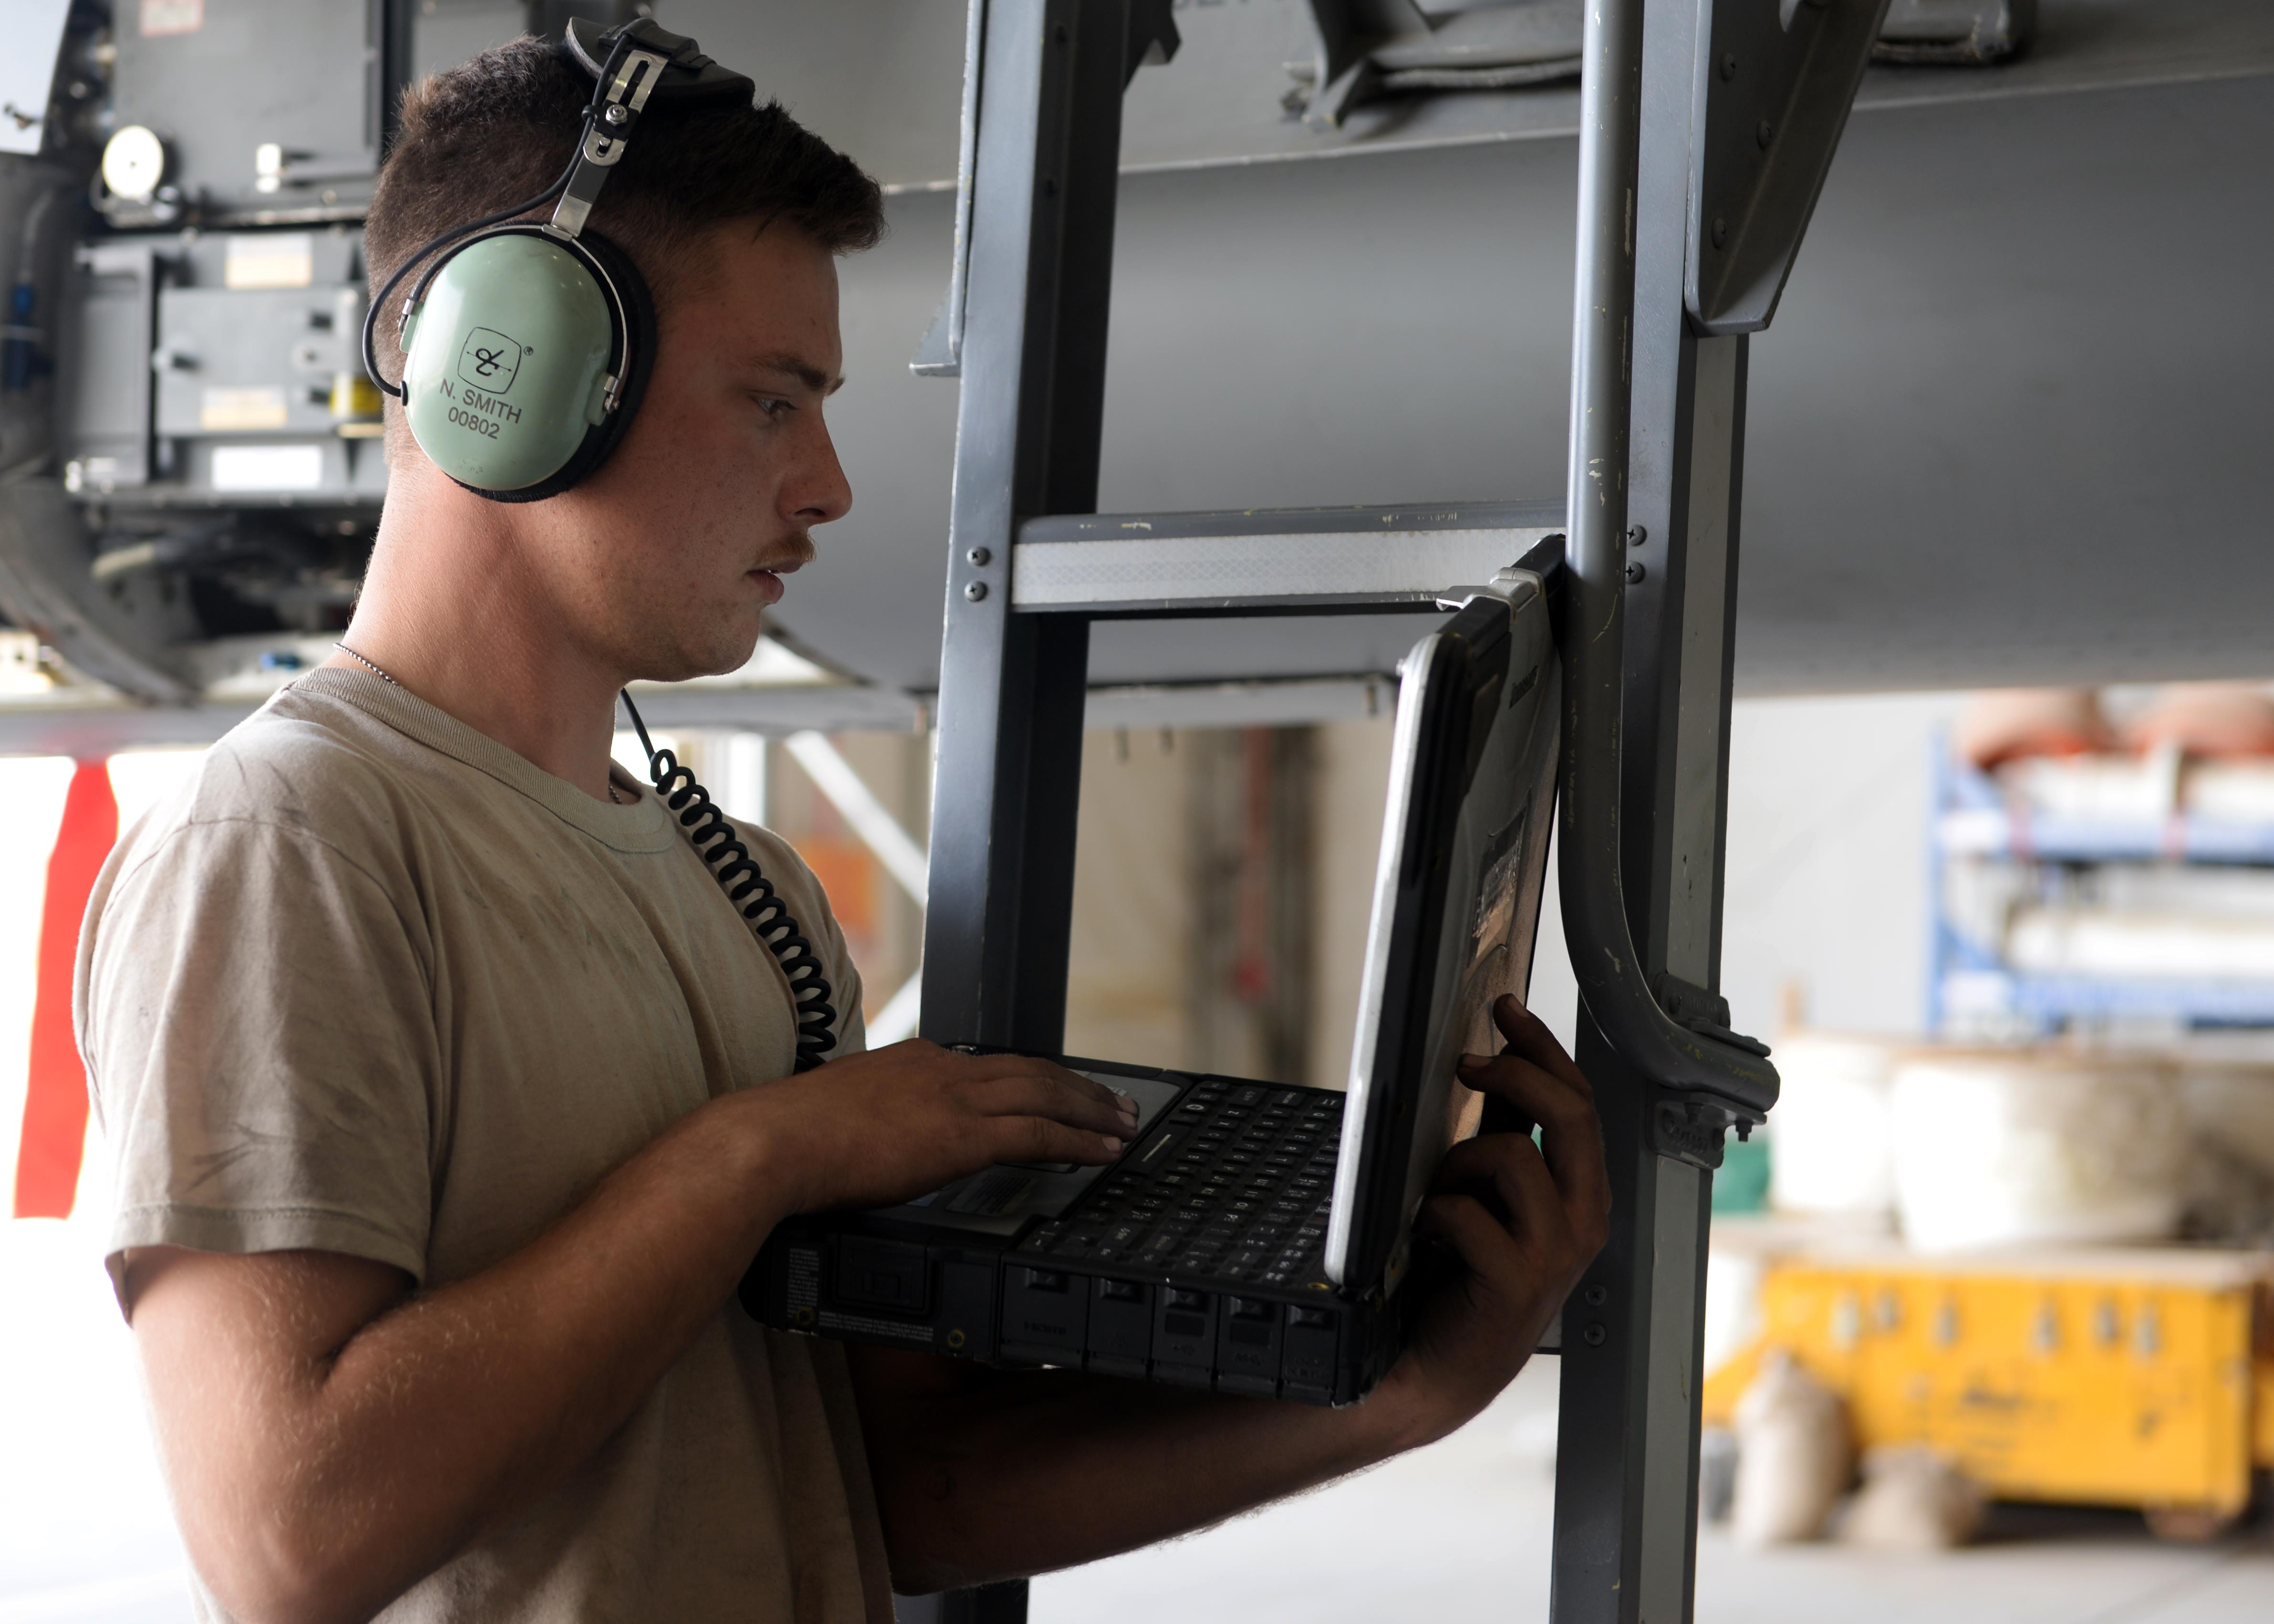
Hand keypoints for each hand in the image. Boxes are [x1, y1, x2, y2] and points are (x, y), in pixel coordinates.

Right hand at [730, 1040, 1139, 1215]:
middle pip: (1031, 1071)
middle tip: (1117, 1103)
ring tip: (1125, 1126)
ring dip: (1092, 1111)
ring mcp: (954, 1098)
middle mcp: (942, 1069)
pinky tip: (1103, 1153)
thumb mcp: (844, 1113)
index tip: (1059, 1091)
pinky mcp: (960, 1135)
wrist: (773, 1142)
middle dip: (1080, 1088)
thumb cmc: (792, 1138)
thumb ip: (876, 1119)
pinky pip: (1038, 1135)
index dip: (1035, 1079)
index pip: (992, 1065)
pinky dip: (1079, 1141)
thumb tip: (881, 1142)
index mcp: (915, 1060)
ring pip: (1046, 1095)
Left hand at [1372, 995, 1609, 1444]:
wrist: (1437, 1364)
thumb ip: (1504, 1136)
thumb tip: (1492, 1063)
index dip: (1544, 1048)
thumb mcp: (1491, 1192)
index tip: (1508, 1010)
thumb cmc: (1463, 1275)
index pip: (1580, 1101)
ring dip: (1459, 1162)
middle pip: (1570, 1113)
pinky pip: (1467, 1211)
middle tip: (1468, 1062)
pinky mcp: (1518, 1281)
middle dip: (1516, 1071)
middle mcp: (1584, 1219)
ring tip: (1440, 1197)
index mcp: (1583, 1193)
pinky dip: (1436, 1214)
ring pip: (1512, 1156)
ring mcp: (1556, 1252)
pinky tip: (1428, 1237)